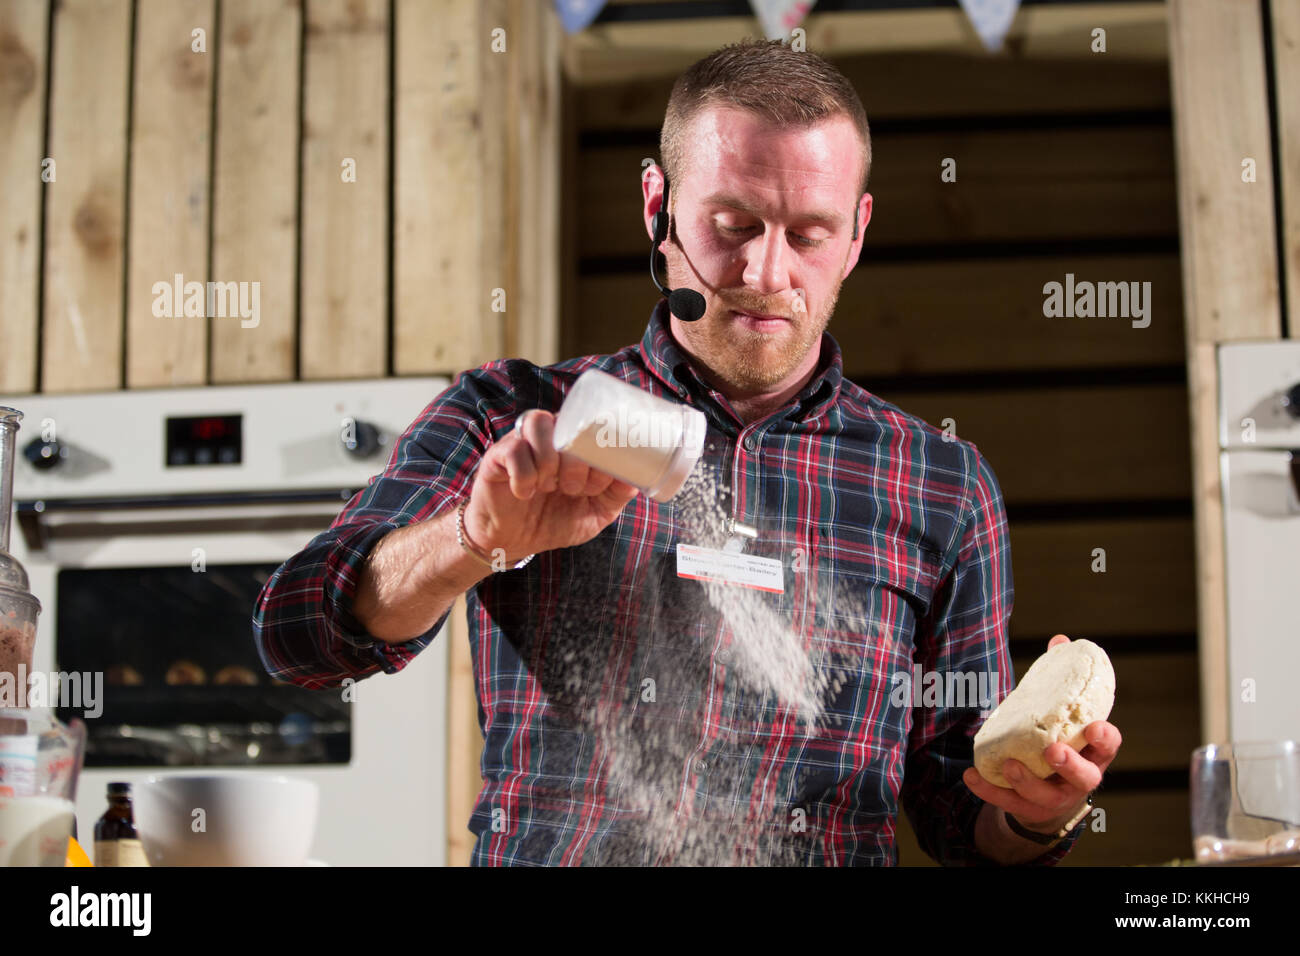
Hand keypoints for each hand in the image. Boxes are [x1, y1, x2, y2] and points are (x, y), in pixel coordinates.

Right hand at [462, 409, 637, 562]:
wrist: (512, 541)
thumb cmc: (554, 521)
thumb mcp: (594, 513)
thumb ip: (615, 495)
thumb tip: (637, 479)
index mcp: (574, 445)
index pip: (594, 426)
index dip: (601, 452)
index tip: (600, 483)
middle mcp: (549, 437)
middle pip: (568, 423)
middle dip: (577, 462)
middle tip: (573, 490)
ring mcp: (522, 443)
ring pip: (539, 422)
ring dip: (549, 460)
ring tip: (548, 488)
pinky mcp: (497, 456)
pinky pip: (513, 449)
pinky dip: (524, 475)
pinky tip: (526, 493)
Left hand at [962, 633, 1122, 833]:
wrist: (1049, 794)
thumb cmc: (1059, 742)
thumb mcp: (1063, 715)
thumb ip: (1061, 681)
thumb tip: (1059, 641)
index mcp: (1092, 753)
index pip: (1107, 746)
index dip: (1104, 738)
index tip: (1094, 726)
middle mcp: (1080, 779)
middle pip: (1084, 777)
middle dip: (1070, 765)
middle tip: (1053, 750)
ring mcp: (1055, 798)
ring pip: (1045, 795)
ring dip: (1027, 780)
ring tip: (1010, 763)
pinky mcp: (1029, 809)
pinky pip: (1008, 802)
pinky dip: (989, 789)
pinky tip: (971, 775)